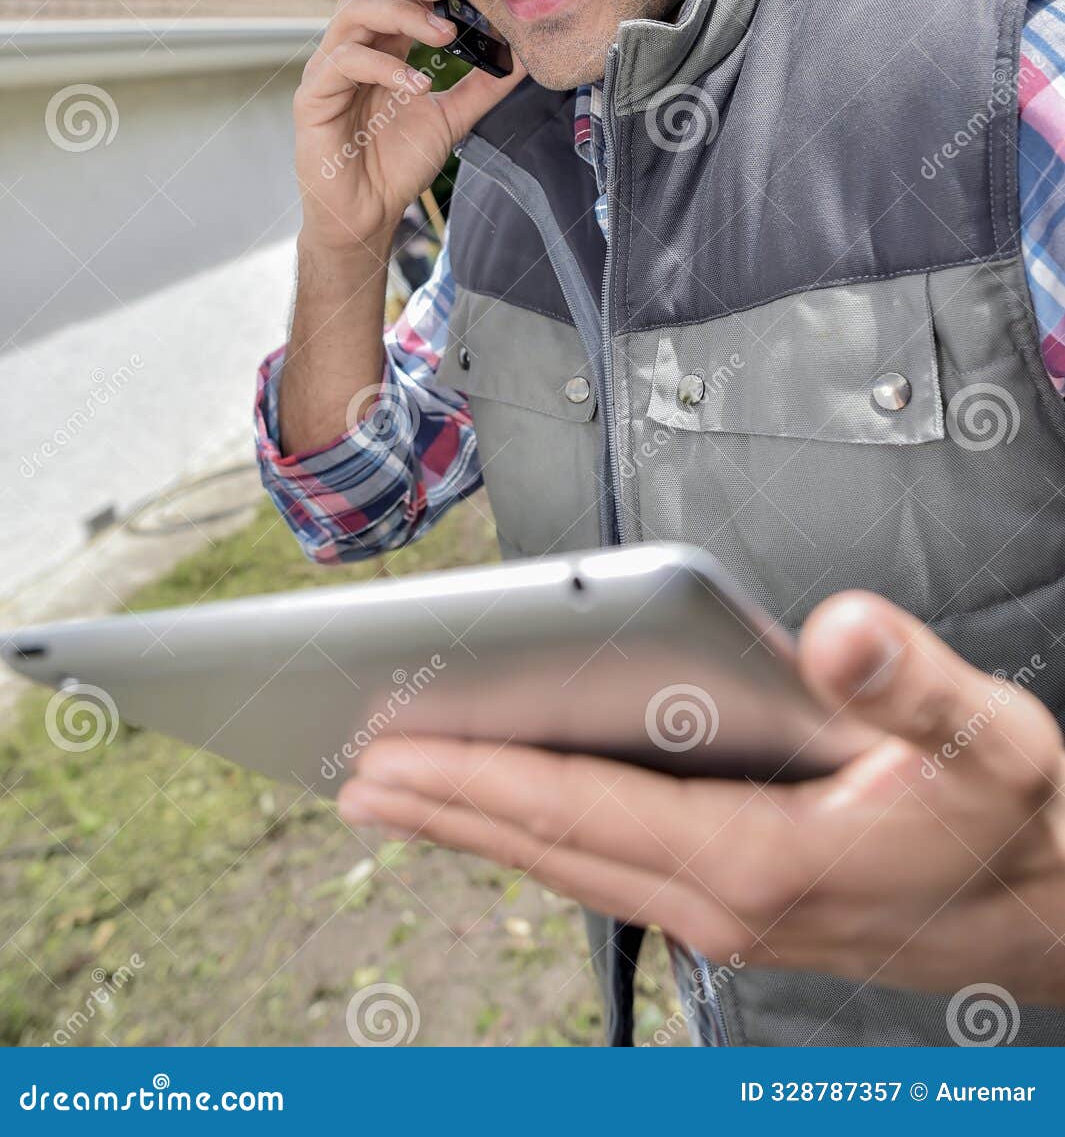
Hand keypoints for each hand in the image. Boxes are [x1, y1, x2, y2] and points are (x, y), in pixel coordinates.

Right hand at [294, 0, 525, 251]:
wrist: (369, 213)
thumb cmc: (399, 164)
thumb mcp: (452, 118)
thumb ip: (483, 87)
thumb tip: (525, 58)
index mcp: (380, 46)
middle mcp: (350, 49)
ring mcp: (328, 70)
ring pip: (353, 12)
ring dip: (403, 15)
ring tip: (445, 36)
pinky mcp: (313, 97)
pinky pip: (344, 62)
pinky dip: (386, 67)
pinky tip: (418, 86)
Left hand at [337, 591, 1064, 1004]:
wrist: (1049, 911)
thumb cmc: (1007, 821)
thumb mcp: (988, 742)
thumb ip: (912, 687)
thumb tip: (841, 632)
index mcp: (761, 859)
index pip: (585, 813)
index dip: (480, 784)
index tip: (389, 762)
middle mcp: (722, 899)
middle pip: (551, 847)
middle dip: (445, 809)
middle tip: (348, 777)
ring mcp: (721, 912)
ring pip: (568, 865)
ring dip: (476, 828)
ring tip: (394, 797)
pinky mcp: (729, 902)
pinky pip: (603, 868)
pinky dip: (534, 835)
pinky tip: (505, 811)